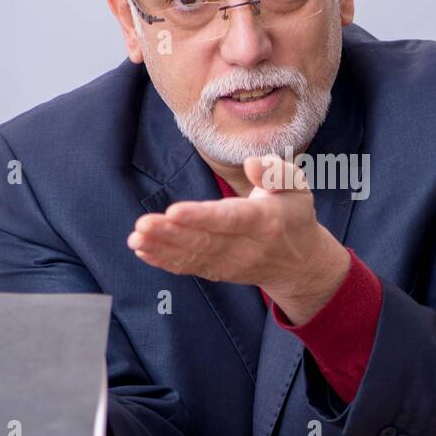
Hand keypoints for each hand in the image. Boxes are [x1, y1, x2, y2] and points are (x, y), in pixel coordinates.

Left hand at [126, 155, 350, 325]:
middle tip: (142, 224)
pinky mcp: (218, 271)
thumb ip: (276, 171)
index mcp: (265, 221)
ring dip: (162, 247)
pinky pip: (190, 267)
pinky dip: (165, 260)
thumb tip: (251, 164)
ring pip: (193, 256)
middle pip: (205, 240)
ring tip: (136, 236)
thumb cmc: (293, 215)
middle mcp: (246, 246)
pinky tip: (143, 249)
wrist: (299, 263)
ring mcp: (231, 263)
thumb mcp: (297, 187)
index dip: (201, 217)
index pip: (230, 219)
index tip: (174, 211)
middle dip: (171, 233)